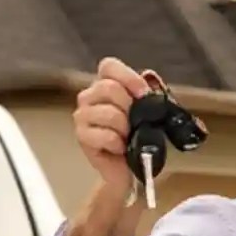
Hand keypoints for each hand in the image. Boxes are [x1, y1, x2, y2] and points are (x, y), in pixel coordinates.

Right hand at [73, 57, 154, 187]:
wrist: (135, 169)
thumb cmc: (142, 138)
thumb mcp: (153, 113)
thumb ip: (151, 96)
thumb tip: (151, 87)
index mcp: (107, 84)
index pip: (109, 66)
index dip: (128, 77)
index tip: (143, 94)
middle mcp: (91, 96)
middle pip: (108, 87)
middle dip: (130, 106)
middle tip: (136, 122)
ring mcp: (83, 115)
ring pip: (107, 112)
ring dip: (125, 127)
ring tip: (128, 137)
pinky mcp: (82, 136)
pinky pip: (104, 134)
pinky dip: (117, 143)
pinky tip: (120, 148)